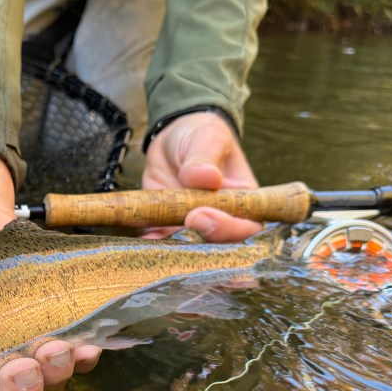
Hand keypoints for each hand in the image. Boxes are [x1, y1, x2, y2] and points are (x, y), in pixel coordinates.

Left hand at [141, 111, 261, 242]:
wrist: (174, 141)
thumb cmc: (202, 137)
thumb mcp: (207, 138)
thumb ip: (206, 158)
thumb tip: (207, 177)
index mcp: (244, 203)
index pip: (247, 228)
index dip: (229, 229)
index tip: (203, 213)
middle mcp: (222, 222)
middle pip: (221, 248)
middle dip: (204, 243)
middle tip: (186, 220)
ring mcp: (194, 229)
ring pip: (191, 252)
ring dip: (177, 250)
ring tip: (160, 235)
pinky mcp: (169, 230)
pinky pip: (162, 245)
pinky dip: (153, 245)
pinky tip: (144, 239)